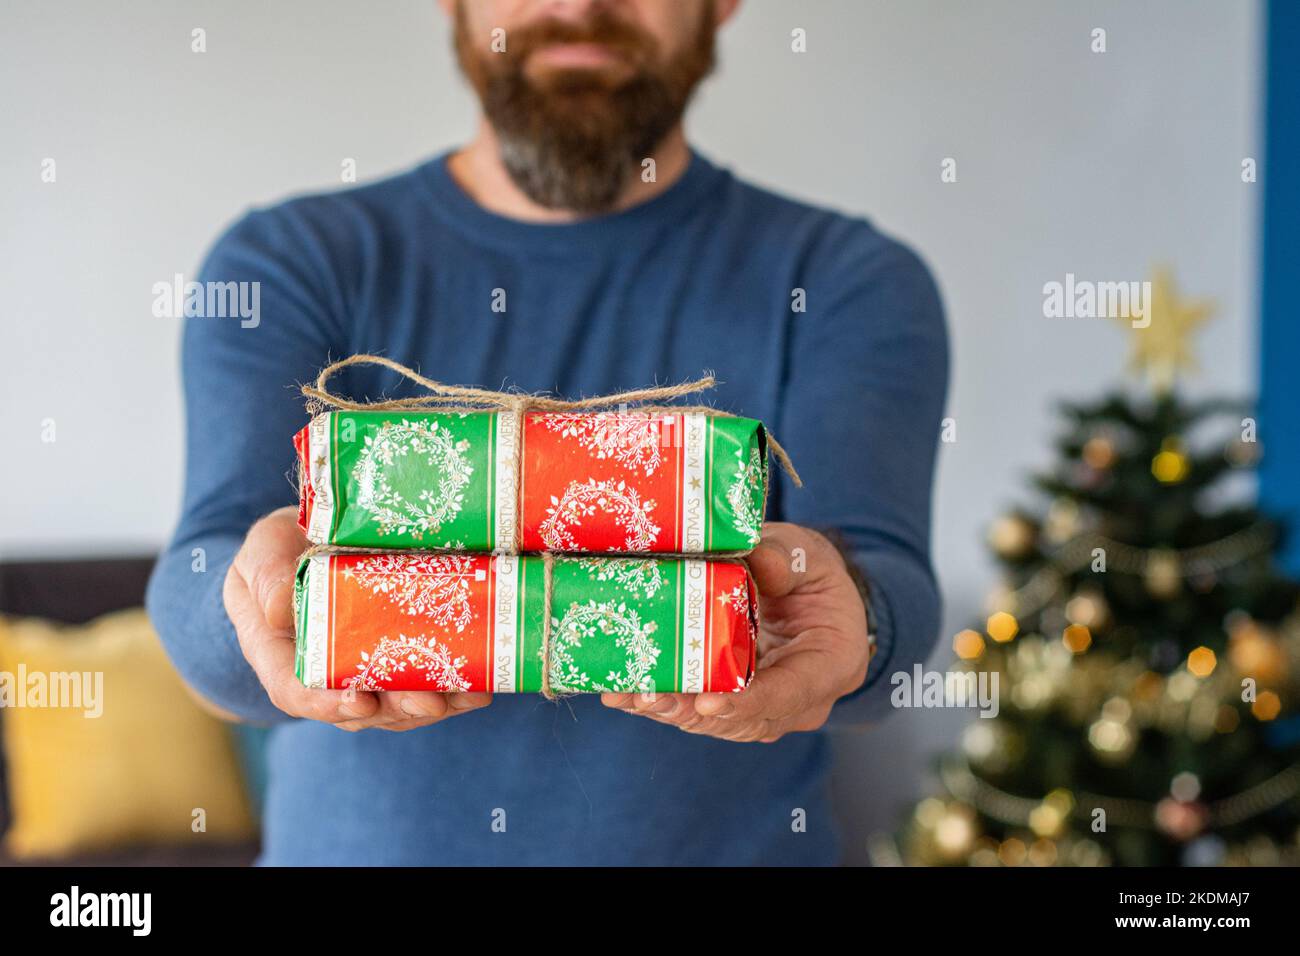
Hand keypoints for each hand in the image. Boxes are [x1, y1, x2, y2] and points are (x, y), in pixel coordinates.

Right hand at [223, 506, 491, 730]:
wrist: (311, 542)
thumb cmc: (279, 549)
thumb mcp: (264, 550)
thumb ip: (268, 575)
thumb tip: (278, 610)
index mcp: (279, 653)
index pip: (296, 691)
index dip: (326, 703)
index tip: (359, 701)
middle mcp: (324, 674)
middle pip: (360, 707)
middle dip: (398, 707)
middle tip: (429, 702)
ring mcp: (364, 672)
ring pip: (397, 702)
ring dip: (434, 703)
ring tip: (467, 693)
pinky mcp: (398, 661)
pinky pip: (423, 684)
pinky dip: (453, 687)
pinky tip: (480, 682)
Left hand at [601, 522, 870, 741]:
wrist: (811, 595)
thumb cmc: (813, 574)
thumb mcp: (806, 555)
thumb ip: (782, 557)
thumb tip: (752, 557)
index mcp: (833, 662)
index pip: (790, 692)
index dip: (747, 702)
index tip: (706, 703)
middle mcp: (804, 699)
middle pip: (745, 718)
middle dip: (691, 711)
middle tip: (647, 696)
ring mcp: (769, 707)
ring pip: (719, 723)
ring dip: (670, 712)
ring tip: (626, 696)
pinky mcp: (737, 703)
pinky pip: (703, 712)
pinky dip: (666, 703)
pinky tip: (625, 693)